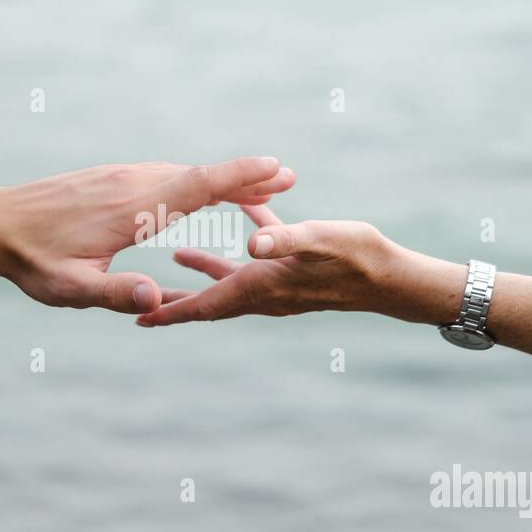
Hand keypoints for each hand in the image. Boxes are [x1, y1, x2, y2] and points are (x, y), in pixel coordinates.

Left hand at [0, 158, 294, 313]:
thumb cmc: (33, 260)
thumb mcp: (69, 288)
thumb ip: (113, 293)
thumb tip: (156, 301)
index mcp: (132, 209)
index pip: (195, 185)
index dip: (238, 177)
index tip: (276, 168)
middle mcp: (133, 183)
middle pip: (200, 174)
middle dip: (245, 176)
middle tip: (289, 177)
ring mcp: (124, 175)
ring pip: (184, 173)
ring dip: (223, 177)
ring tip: (262, 184)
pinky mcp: (115, 176)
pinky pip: (166, 174)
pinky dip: (196, 179)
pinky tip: (205, 188)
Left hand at [135, 205, 465, 325]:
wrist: (392, 277)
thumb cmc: (357, 257)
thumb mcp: (319, 241)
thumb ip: (284, 239)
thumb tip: (251, 244)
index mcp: (259, 285)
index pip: (205, 305)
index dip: (170, 312)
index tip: (138, 321)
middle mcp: (264, 290)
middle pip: (209, 299)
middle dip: (176, 301)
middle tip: (141, 308)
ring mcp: (280, 280)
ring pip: (232, 277)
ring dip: (205, 268)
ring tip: (178, 256)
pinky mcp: (297, 264)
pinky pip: (264, 251)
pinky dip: (249, 235)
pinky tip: (246, 210)